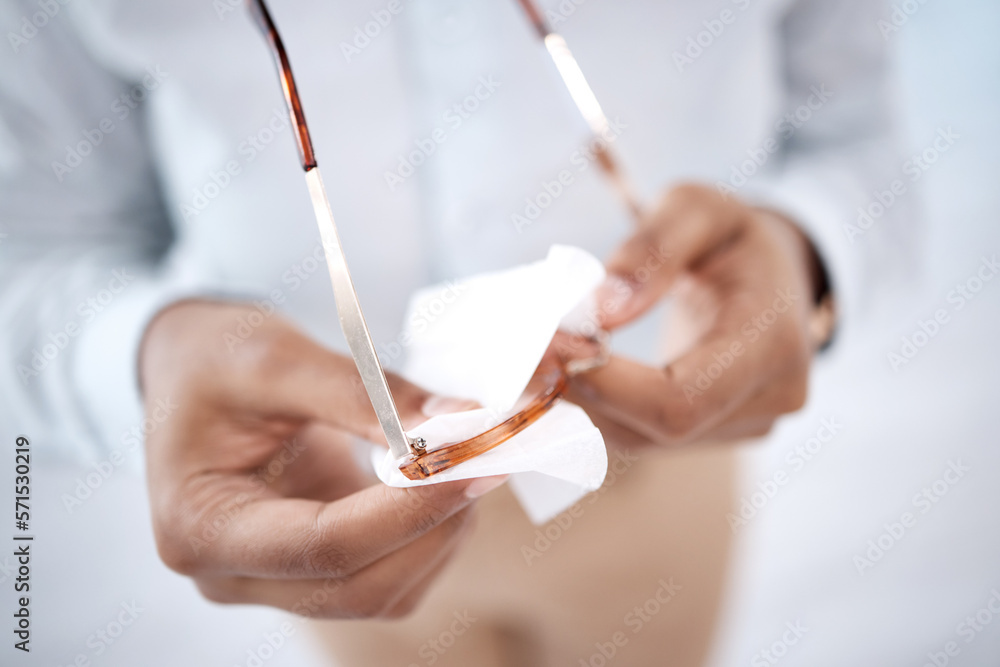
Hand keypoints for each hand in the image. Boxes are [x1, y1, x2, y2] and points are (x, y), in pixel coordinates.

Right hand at [138, 300, 503, 617]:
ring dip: (437, 537)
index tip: (472, 463)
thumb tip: (459, 421)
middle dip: (433, 528)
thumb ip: (365, 394)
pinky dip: (426, 537)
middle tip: (483, 463)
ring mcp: (271, 579)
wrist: (189, 368)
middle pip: (358, 586)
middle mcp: (231, 573)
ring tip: (462, 466)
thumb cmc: (213, 358)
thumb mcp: (275, 358)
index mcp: (200, 526)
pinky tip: (439, 485)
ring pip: (380, 592)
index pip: (325, 545)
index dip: (411, 510)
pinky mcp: (308, 568)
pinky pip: (384, 576)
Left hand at [565, 183, 827, 445]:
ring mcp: (748, 425)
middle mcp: (770, 398)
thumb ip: (653, 247)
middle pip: (657, 429)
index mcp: (773, 342)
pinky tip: (572, 373)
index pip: (681, 400)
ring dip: (586, 404)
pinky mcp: (720, 433)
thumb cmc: (732, 234)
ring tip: (543, 357)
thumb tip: (601, 311)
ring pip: (645, 439)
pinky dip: (602, 407)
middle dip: (585, 393)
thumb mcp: (698, 209)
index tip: (552, 347)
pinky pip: (648, 435)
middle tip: (528, 354)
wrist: (775, 272)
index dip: (607, 386)